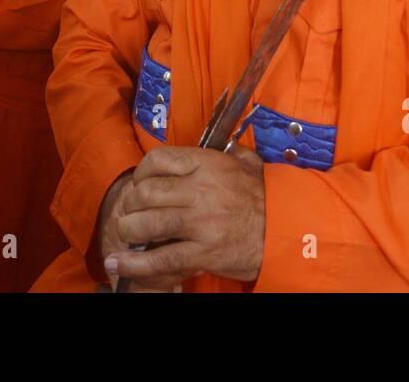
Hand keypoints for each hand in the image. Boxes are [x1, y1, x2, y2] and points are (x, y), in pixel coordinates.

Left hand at [104, 145, 264, 286]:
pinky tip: (119, 264)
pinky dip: (136, 264)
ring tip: (129, 237)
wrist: (289, 232)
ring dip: (129, 232)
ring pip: (147, 223)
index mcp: (209, 164)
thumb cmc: (267, 199)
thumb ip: (232, 152)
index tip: (140, 185)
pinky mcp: (205, 252)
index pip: (158, 160)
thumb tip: (227, 144)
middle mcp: (202, 189)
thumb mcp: (250, 165)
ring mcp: (202, 222)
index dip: (140, 174)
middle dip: (130, 205)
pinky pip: (162, 258)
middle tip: (132, 214)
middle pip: (146, 193)